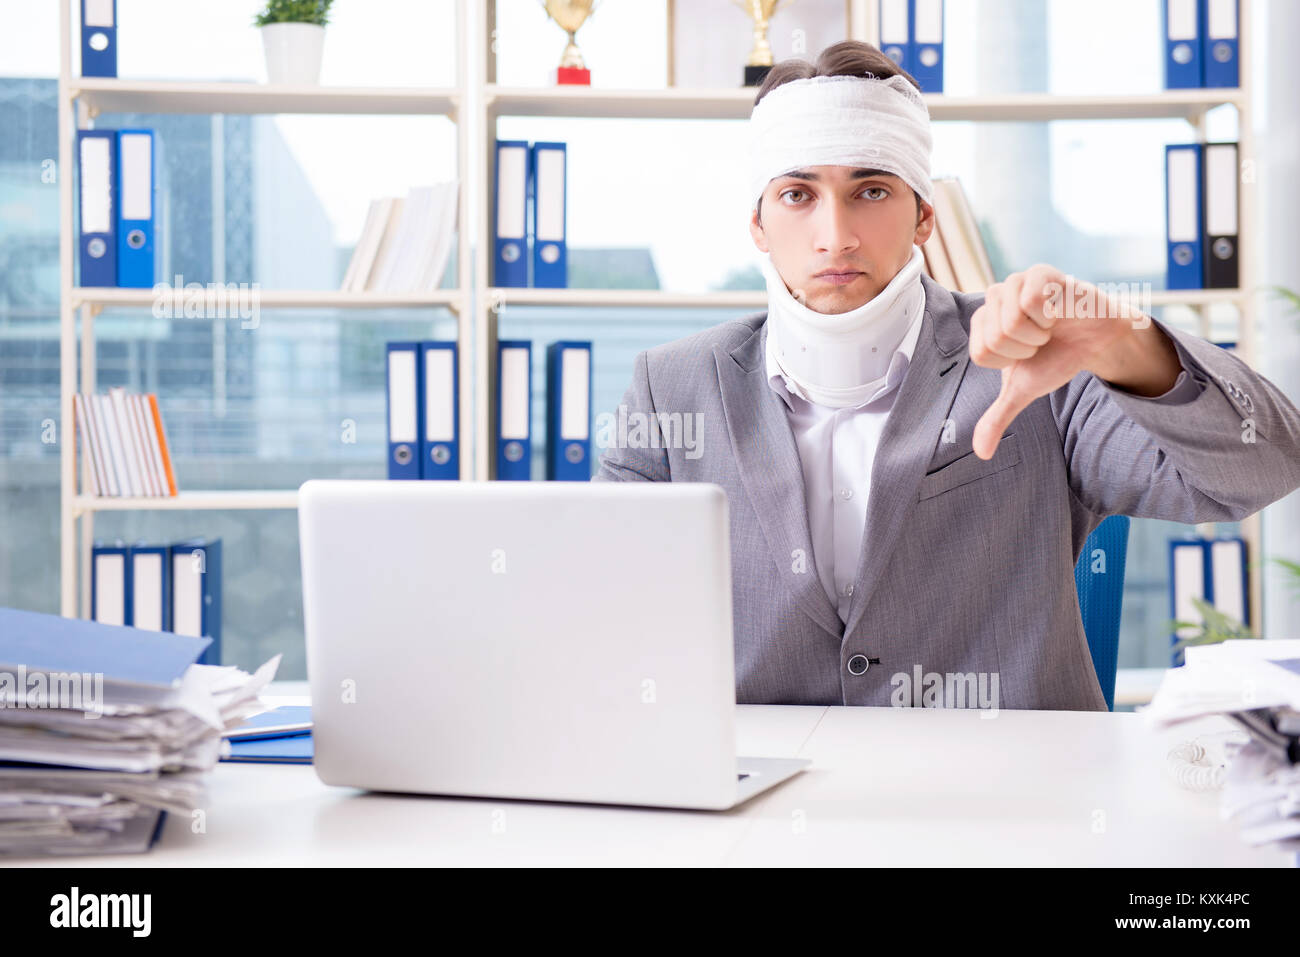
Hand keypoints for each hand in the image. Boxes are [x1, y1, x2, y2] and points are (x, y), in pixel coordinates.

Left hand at [969, 264, 1151, 459]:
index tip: (1028, 353)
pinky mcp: (1041, 272)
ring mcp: (1016, 281)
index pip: (982, 354)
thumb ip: (998, 416)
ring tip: (1051, 326)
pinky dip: (1052, 315)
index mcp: (982, 322)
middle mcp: (994, 297)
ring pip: (1012, 322)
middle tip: (1043, 339)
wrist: (1098, 340)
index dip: (1010, 362)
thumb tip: (981, 453)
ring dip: (1039, 334)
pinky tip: (1060, 311)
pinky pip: (1032, 301)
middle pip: (997, 338)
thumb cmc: (1057, 357)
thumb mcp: (1025, 390)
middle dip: (1026, 349)